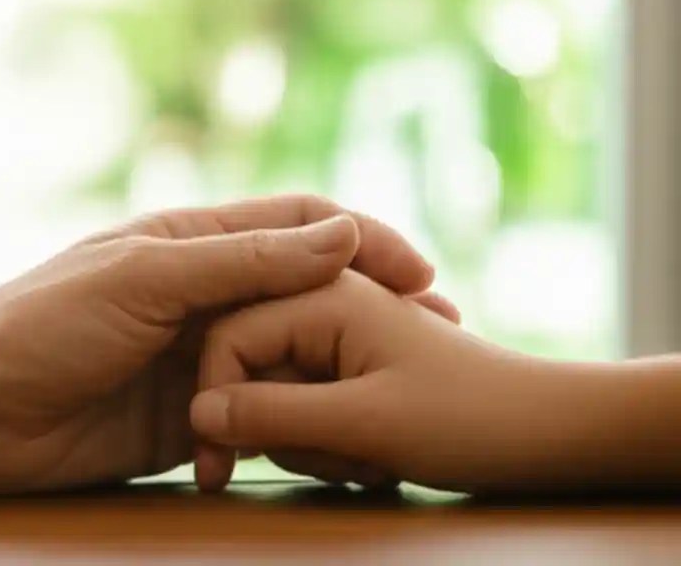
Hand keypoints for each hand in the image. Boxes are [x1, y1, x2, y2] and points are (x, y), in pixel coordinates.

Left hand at [0, 195, 434, 491]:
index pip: (296, 225)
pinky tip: (346, 434)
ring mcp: (198, 357)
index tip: (424, 275)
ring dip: (346, 367)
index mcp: (188, 240)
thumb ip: (243, 262)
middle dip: (373, 308)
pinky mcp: (190, 416)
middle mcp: (200, 294)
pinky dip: (302, 421)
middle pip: (305, 290)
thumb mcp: (145, 279)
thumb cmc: (42, 327)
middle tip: (442, 336)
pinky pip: (262, 411)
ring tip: (410, 386)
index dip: (363, 240)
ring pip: (291, 354)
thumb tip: (343, 236)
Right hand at [190, 270, 606, 493]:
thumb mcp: (365, 423)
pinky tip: (371, 461)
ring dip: (308, 443)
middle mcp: (327, 304)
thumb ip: (273, 415)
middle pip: (250, 367)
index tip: (219, 456)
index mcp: (326, 293)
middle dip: (277, 427)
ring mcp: (341, 338)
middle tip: (334, 461)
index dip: (217, 399)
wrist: (555, 434)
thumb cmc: (472, 418)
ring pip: (276, 395)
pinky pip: (308, 408)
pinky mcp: (353, 371)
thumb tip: (201, 415)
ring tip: (368, 462)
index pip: (228, 336)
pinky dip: (327, 442)